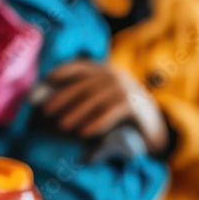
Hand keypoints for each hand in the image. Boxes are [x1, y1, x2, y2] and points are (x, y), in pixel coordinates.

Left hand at [34, 60, 167, 152]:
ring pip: (95, 100)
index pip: (80, 66)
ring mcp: (125, 89)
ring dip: (76, 113)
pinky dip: (96, 123)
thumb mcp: (103, 97)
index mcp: (105, 70)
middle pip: (84, 85)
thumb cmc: (119, 112)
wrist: (152, 124)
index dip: (62, 71)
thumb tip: (51, 101)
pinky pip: (111, 113)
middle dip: (63, 97)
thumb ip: (84, 94)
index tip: (46, 81)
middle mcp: (114, 76)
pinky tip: (83, 132)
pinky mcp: (133, 105)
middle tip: (46, 111)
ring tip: (61, 125)